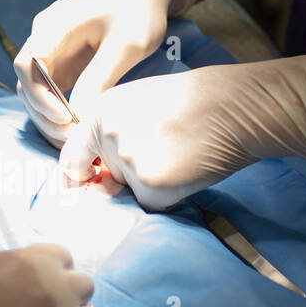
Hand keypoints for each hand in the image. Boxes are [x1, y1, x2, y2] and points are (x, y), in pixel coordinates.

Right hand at [12, 0, 193, 144]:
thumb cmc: (139, 11)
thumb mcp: (126, 45)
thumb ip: (100, 78)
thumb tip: (78, 116)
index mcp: (53, 25)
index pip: (27, 65)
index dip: (40, 96)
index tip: (66, 118)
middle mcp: (44, 38)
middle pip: (27, 83)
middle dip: (44, 115)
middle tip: (72, 140)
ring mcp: (52, 51)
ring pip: (36, 92)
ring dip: (49, 118)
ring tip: (75, 140)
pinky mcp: (63, 63)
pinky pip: (52, 92)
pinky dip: (60, 113)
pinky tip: (78, 130)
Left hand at [59, 55, 305, 209]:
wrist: (233, 106)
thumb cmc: (191, 101)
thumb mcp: (136, 102)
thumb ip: (109, 132)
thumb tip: (92, 173)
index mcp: (98, 114)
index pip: (72, 159)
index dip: (80, 176)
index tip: (87, 184)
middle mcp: (107, 138)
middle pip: (104, 180)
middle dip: (125, 179)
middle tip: (161, 152)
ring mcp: (128, 164)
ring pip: (131, 193)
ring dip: (151, 184)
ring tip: (178, 154)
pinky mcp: (152, 187)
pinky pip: (153, 205)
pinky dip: (170, 196)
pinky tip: (187, 169)